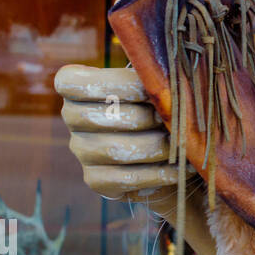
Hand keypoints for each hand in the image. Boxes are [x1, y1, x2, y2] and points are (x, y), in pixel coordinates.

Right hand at [54, 63, 187, 211]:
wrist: (166, 147)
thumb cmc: (158, 102)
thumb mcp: (153, 82)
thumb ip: (152, 75)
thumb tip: (166, 77)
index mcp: (78, 86)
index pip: (72, 82)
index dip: (114, 84)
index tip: (150, 89)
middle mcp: (71, 117)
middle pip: (101, 117)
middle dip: (146, 118)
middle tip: (175, 118)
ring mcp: (81, 150)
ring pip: (116, 151)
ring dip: (157, 148)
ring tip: (183, 144)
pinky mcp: (96, 179)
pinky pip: (125, 178)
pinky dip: (158, 174)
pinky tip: (179, 169)